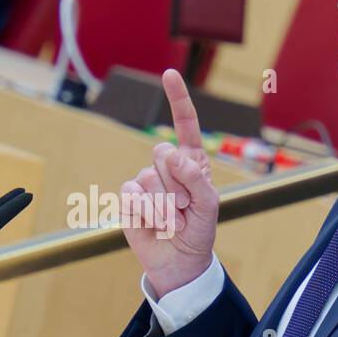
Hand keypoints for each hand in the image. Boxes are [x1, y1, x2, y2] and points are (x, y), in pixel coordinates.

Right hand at [120, 69, 219, 297]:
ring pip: (147, 177)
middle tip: (184, 207)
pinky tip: (153, 223)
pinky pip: (132, 194)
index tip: (169, 74)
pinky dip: (146, 212)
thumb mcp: (208, 207)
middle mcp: (168, 167)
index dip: (177, 99)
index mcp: (192, 162)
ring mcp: (146, 181)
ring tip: (172, 219)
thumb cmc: (198, 232)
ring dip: (164, 204)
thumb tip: (175, 155)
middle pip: (162, 152)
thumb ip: (196, 180)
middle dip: (177, 183)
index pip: (185, 125)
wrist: (179, 262)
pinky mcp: (129, 198)